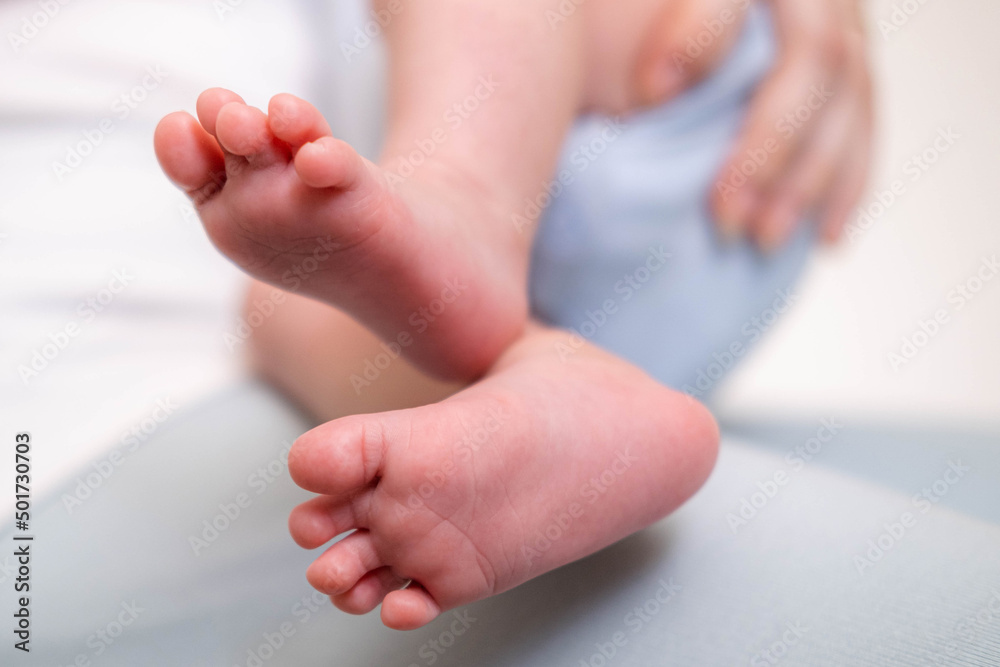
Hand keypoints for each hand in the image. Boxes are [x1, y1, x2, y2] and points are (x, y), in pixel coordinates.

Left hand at [635, 0, 873, 250]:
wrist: (712, 22)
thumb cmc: (635, 19)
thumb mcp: (615, 22)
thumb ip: (611, 40)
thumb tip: (594, 85)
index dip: (699, 36)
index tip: (651, 95)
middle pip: (812, 51)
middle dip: (770, 143)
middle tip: (724, 215)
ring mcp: (839, 18)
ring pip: (847, 93)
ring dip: (808, 177)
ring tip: (762, 239)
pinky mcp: (853, 62)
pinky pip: (864, 121)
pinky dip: (847, 182)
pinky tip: (826, 236)